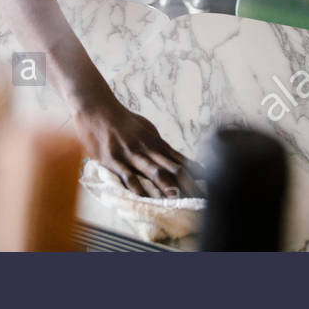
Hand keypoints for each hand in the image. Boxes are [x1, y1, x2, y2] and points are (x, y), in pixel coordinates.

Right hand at [74, 97, 200, 198]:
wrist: (97, 109)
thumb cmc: (122, 122)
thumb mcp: (146, 131)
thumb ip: (161, 148)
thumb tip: (181, 162)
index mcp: (157, 143)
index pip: (182, 161)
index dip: (197, 175)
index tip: (211, 187)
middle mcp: (148, 149)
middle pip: (173, 168)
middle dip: (188, 184)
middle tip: (201, 199)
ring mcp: (131, 154)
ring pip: (153, 170)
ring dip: (166, 184)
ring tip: (177, 197)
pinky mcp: (114, 159)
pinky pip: (127, 175)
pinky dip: (136, 186)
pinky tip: (143, 196)